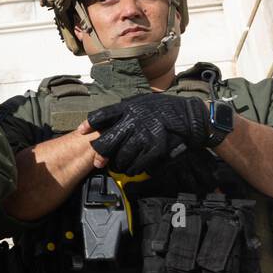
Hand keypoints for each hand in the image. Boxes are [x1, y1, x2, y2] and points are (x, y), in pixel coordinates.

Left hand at [83, 93, 211, 174]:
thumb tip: (101, 119)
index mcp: (128, 109)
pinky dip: (132, 169)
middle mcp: (134, 122)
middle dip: (100, 154)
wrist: (190, 118)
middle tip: (100, 161)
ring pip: (119, 158)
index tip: (82, 131)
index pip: (100, 116)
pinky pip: (136, 166)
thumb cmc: (163, 110)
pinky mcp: (155, 150)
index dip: (89, 125)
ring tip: (119, 165)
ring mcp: (145, 137)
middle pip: (106, 142)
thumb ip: (122, 110)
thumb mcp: (140, 103)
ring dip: (117, 164)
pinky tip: (133, 167)